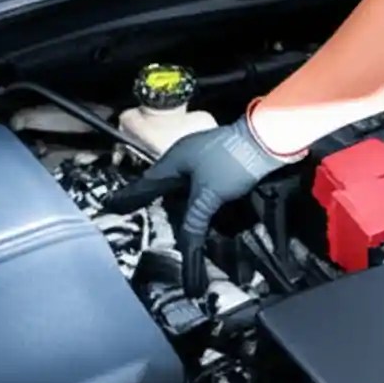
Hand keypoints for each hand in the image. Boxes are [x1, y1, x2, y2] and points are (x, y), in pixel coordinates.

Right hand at [107, 114, 295, 295]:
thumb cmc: (235, 159)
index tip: (113, 205)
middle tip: (155, 225)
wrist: (270, 139)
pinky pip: (203, 186)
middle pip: (166, 187)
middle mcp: (186, 157)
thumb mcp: (209, 194)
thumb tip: (185, 243)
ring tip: (182, 224)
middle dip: (163, 206)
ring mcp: (204, 159)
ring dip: (185, 205)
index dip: (131, 198)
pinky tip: (206, 211)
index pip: (147, 184)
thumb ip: (194, 219)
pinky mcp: (221, 164)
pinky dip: (201, 201)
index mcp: (174, 159)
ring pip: (186, 187)